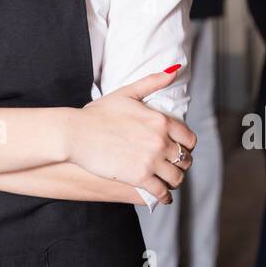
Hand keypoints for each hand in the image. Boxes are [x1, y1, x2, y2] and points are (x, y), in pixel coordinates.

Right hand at [67, 68, 196, 204]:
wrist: (76, 133)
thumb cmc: (98, 112)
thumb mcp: (127, 92)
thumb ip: (152, 82)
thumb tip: (174, 70)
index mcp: (160, 120)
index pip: (189, 139)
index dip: (187, 146)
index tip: (180, 150)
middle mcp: (160, 141)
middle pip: (185, 159)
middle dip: (181, 164)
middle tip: (173, 166)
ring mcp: (151, 160)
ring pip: (177, 178)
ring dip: (174, 181)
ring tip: (168, 181)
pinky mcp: (139, 178)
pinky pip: (161, 192)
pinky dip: (164, 196)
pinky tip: (162, 196)